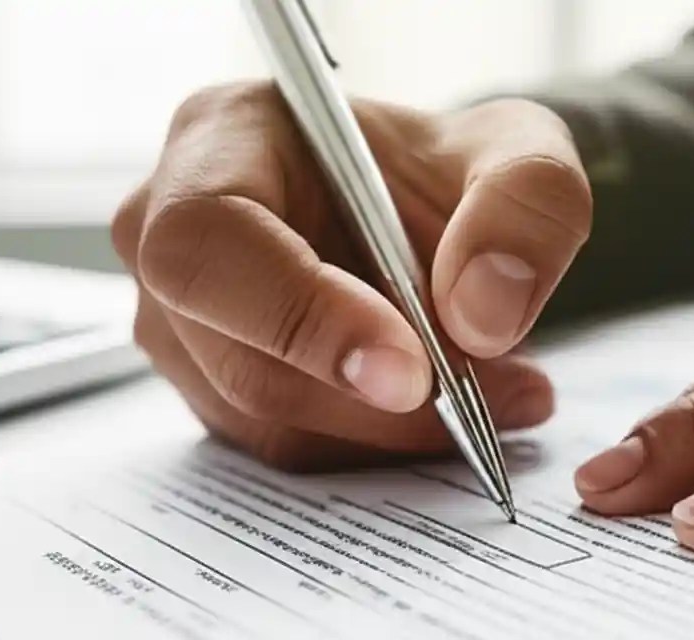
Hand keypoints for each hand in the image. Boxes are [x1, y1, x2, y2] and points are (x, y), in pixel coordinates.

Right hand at [111, 82, 591, 469]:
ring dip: (386, 430)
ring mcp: (180, 321)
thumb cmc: (451, 170)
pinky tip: (446, 412)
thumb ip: (524, 206)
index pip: (208, 243)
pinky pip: (285, 445)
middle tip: (492, 396)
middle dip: (371, 400)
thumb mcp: (522, 151)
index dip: (298, 316)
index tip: (409, 370)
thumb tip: (482, 315)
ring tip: (496, 397)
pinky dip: (374, 446)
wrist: (434, 219)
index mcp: (218, 140)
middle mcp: (169, 234)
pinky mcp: (212, 386)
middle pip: (237, 358)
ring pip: (264, 419)